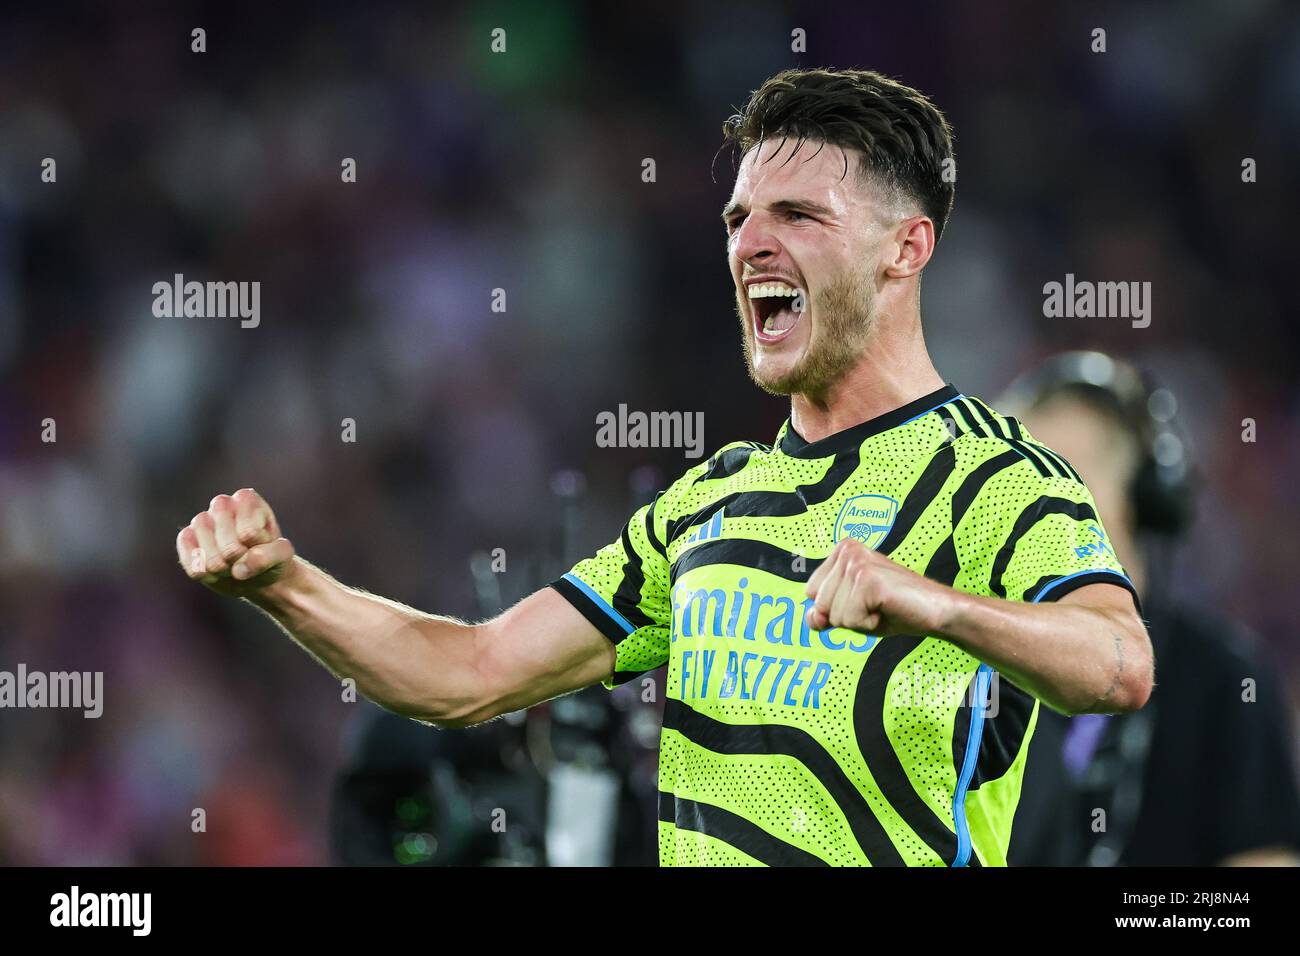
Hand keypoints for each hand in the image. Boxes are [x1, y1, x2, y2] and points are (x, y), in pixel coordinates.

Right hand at [176, 488, 296, 596]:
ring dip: (225, 571)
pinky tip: (214, 570)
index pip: (249, 534)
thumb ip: (270, 556)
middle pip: (230, 549)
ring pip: (211, 559)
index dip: (258, 549)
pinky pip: (191, 564)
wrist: (255, 571)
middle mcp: (221, 504)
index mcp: (246, 499)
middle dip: (243, 563)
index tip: (262, 544)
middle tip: (246, 557)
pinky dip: (206, 574)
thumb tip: (239, 569)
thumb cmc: (270, 557)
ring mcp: (201, 520)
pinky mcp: (186, 538)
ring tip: (232, 563)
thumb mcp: (283, 555)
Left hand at [804, 538, 953, 636]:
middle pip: (819, 604)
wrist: (936, 611)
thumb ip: (825, 613)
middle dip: (847, 616)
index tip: (864, 601)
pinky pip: (850, 620)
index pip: (811, 592)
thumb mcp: (852, 611)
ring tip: (882, 607)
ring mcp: (857, 563)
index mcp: (842, 550)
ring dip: (858, 621)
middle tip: (876, 605)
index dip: (835, 607)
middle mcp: (847, 550)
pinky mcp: (868, 580)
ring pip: (833, 615)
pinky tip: (887, 609)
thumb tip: (812, 618)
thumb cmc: (897, 609)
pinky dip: (868, 625)